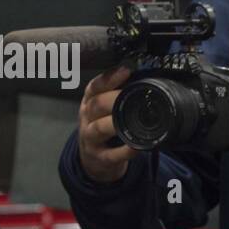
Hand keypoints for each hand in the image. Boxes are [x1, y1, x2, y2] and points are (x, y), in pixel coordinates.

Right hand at [76, 65, 136, 182]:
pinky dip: (124, 151)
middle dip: (113, 98)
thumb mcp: (102, 108)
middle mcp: (87, 118)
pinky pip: (111, 155)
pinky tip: (136, 146)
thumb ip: (115, 93)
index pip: (94, 86)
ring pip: (99, 128)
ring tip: (129, 118)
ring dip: (114, 123)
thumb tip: (141, 76)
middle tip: (130, 93)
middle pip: (96, 105)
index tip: (126, 70)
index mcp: (89, 102)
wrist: (92, 158)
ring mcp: (91, 139)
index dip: (109, 78)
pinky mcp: (99, 158)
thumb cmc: (101, 125)